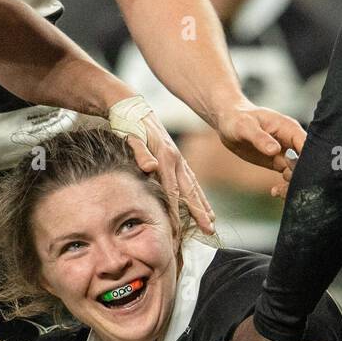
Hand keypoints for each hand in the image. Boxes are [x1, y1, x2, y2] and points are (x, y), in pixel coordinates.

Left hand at [127, 110, 215, 235]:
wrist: (133, 109)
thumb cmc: (129, 126)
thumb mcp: (131, 137)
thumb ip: (140, 153)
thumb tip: (150, 168)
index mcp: (166, 158)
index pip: (172, 191)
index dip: (176, 212)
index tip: (178, 230)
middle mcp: (177, 160)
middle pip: (190, 192)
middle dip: (200, 213)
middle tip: (209, 231)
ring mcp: (179, 160)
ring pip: (194, 187)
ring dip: (204, 206)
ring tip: (212, 222)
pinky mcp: (178, 160)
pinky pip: (191, 181)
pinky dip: (199, 195)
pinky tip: (203, 205)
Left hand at [216, 103, 304, 188]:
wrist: (229, 122)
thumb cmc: (237, 118)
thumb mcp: (245, 127)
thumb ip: (260, 139)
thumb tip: (275, 150)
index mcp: (289, 128)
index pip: (307, 146)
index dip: (308, 161)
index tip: (298, 173)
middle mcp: (291, 141)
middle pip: (306, 161)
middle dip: (300, 175)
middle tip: (285, 184)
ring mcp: (286, 152)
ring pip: (297, 171)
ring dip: (291, 183)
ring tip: (277, 191)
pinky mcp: (278, 162)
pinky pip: (287, 176)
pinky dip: (284, 186)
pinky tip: (274, 192)